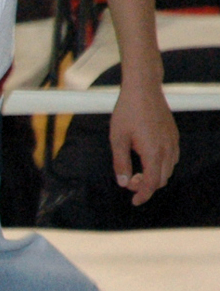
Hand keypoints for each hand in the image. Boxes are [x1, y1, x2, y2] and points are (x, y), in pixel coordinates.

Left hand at [111, 76, 178, 205]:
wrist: (143, 89)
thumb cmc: (128, 111)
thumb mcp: (117, 139)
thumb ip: (120, 163)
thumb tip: (123, 182)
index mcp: (153, 151)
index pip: (152, 182)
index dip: (143, 195)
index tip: (134, 201)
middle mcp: (167, 147)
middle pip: (162, 179)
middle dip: (146, 185)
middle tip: (129, 180)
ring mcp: (172, 140)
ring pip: (169, 169)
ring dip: (154, 176)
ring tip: (136, 170)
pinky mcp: (173, 135)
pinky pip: (172, 158)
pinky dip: (161, 165)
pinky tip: (147, 160)